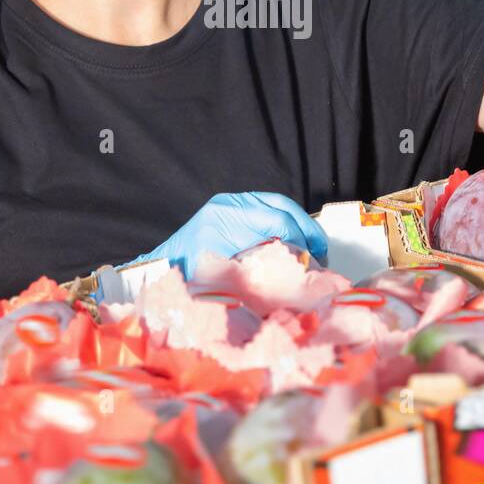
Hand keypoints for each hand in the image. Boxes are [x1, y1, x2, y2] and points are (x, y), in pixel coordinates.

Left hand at [126, 192, 327, 280]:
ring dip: (298, 223)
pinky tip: (292, 240)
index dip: (302, 241)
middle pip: (281, 206)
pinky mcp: (228, 209)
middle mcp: (229, 205)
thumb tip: (298, 280)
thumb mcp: (226, 280)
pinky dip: (283, 221)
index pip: (278, 221)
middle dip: (306, 227)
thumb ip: (261, 275)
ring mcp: (228, 204)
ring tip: (312, 246)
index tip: (314, 262)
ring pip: (275, 203)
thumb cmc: (189, 280)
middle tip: (322, 252)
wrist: (161, 271)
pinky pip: (264, 207)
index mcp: (227, 220)